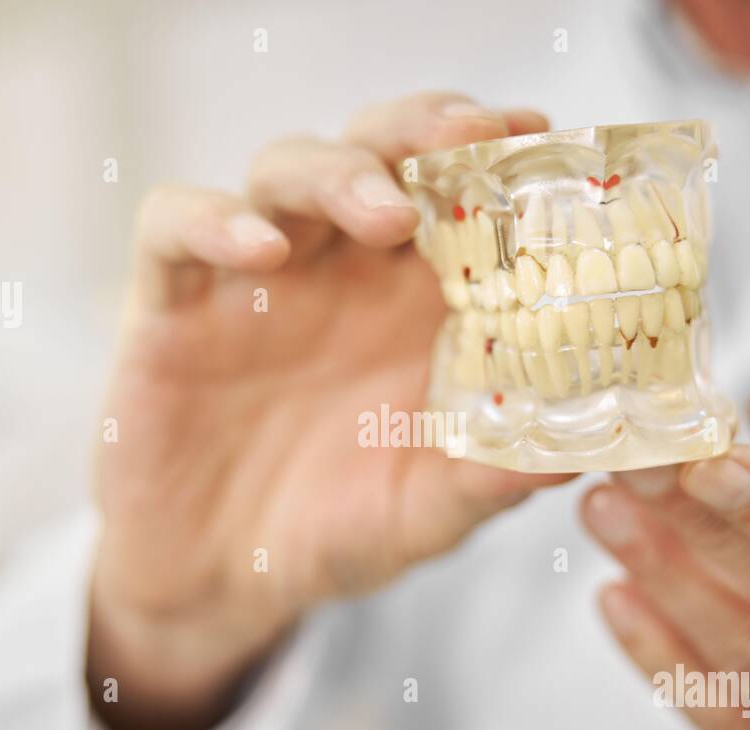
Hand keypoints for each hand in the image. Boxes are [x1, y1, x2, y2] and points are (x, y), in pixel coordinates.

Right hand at [89, 92, 568, 729]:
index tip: (542, 138)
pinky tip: (261, 251)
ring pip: (287, 168)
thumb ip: (486, 481)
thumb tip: (577, 456)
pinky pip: (174, 227)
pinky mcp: (171, 303)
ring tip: (386, 213)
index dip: (500, 158)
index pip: (458, 196)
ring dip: (339, 173)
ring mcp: (255, 280)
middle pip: (378, 150)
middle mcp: (341, 272)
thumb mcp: (422, 514)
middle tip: (474, 137)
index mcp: (413, 305)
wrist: (220, 581)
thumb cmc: (335, 531)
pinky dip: (213, 221)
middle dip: (425, 129)